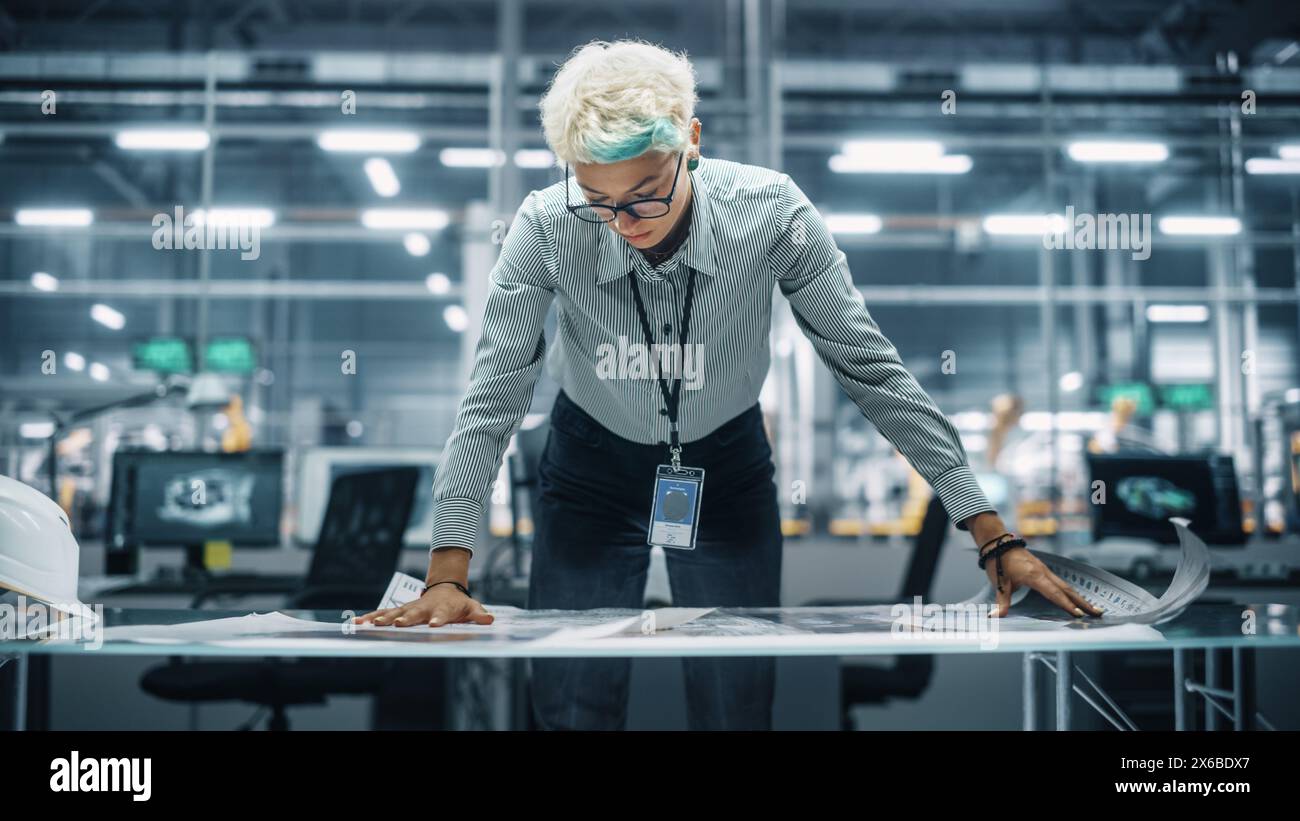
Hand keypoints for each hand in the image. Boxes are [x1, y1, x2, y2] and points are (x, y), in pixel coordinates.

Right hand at [353, 584, 494, 627]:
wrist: (445, 587)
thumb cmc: (458, 603)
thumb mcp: (472, 607)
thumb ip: (479, 614)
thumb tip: (490, 620)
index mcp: (441, 609)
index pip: (441, 615)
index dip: (438, 620)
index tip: (434, 626)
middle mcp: (423, 608)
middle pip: (414, 614)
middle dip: (406, 619)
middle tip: (397, 624)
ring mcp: (409, 608)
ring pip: (394, 612)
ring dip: (382, 618)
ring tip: (371, 624)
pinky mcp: (399, 610)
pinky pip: (383, 613)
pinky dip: (370, 617)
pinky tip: (357, 622)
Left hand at [985, 545, 1103, 619]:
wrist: (998, 542)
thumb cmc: (998, 561)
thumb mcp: (999, 583)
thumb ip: (1002, 601)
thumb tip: (995, 616)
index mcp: (1034, 576)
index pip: (1054, 593)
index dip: (1066, 604)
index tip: (1079, 614)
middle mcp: (1043, 572)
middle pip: (1067, 590)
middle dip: (1083, 603)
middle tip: (1098, 613)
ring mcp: (1045, 570)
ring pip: (1066, 586)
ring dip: (1080, 598)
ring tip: (1094, 609)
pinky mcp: (1043, 570)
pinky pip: (1061, 583)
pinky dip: (1071, 593)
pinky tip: (1077, 600)